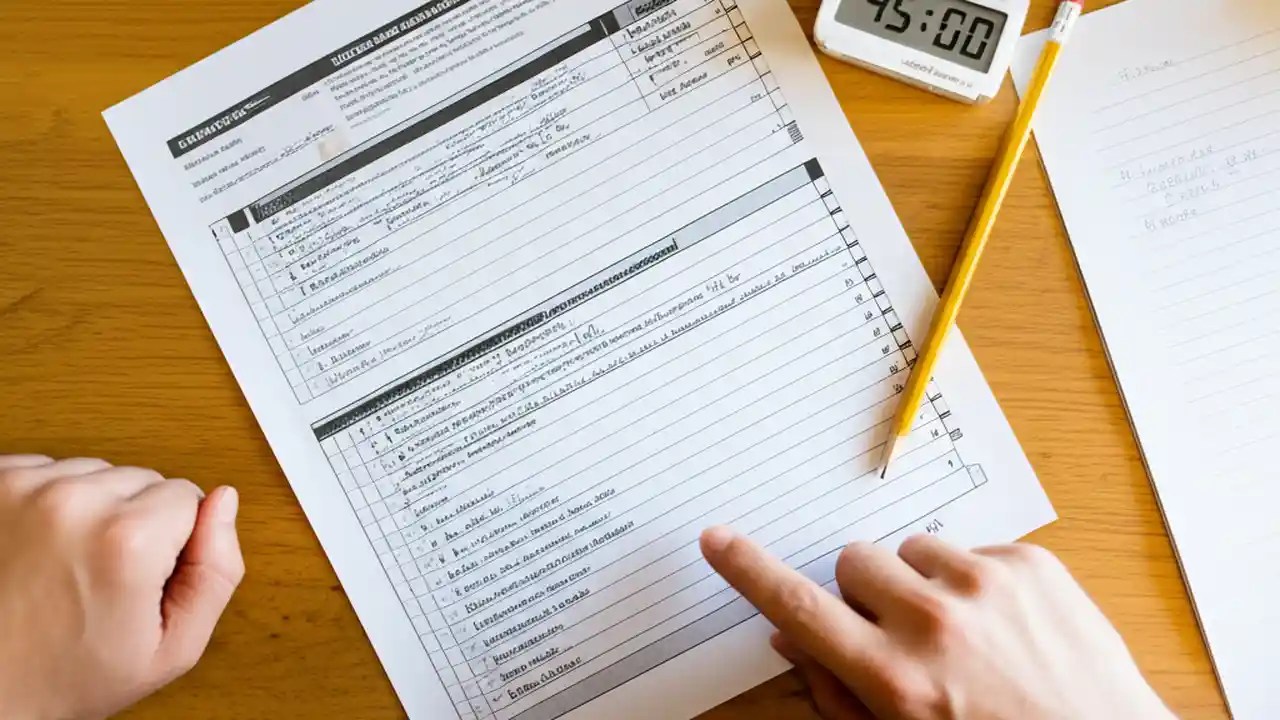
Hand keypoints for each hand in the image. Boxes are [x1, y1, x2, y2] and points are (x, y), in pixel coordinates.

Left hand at [0, 455, 244, 719]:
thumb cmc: (66, 676)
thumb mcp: (171, 649)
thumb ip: (216, 572)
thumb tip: (222, 502)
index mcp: (127, 541)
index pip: (189, 496)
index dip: (175, 544)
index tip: (139, 582)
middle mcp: (74, 503)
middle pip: (144, 479)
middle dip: (135, 521)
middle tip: (103, 577)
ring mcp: (25, 489)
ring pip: (99, 473)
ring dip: (91, 509)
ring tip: (68, 562)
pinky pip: (50, 469)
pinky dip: (50, 500)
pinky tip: (41, 544)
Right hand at [700, 527, 1173, 719]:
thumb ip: (838, 695)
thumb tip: (793, 641)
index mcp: (896, 678)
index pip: (799, 610)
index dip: (750, 572)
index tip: (718, 541)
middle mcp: (935, 623)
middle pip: (853, 562)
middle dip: (864, 591)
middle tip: (896, 631)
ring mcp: (986, 584)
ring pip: (911, 549)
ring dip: (922, 582)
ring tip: (962, 632)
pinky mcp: (1030, 563)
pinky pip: (971, 548)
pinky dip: (975, 579)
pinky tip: (1003, 624)